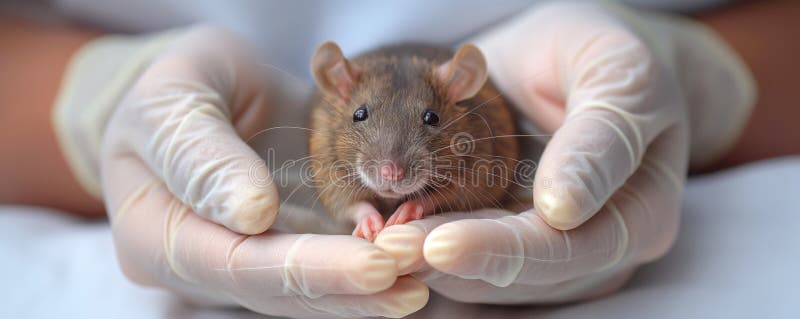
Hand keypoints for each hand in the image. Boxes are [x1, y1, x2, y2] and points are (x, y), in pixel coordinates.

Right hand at [56, 25, 426, 316]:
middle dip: (349, 285)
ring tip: (422, 269)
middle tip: (415, 274)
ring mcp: (241, 258)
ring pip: (305, 288)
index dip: (305, 270)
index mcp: (152, 234)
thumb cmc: (173, 83)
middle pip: (275, 289)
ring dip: (367, 284)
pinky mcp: (280, 244)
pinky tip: (409, 256)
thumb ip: (201, 154)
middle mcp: (199, 262)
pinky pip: (323, 261)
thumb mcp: (173, 98)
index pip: (233, 265)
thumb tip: (251, 216)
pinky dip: (367, 259)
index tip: (374, 263)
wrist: (201, 90)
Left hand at [374, 1, 754, 302]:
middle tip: (388, 245)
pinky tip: (387, 230)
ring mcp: (553, 248)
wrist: (576, 61)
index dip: (506, 250)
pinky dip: (427, 247)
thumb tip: (561, 210)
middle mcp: (598, 245)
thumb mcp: (619, 73)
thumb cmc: (606, 56)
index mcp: (642, 212)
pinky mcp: (511, 237)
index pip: (574, 247)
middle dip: (452, 260)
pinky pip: (469, 255)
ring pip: (490, 276)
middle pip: (524, 273)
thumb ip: (602, 136)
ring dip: (429, 260)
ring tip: (377, 240)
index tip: (442, 243)